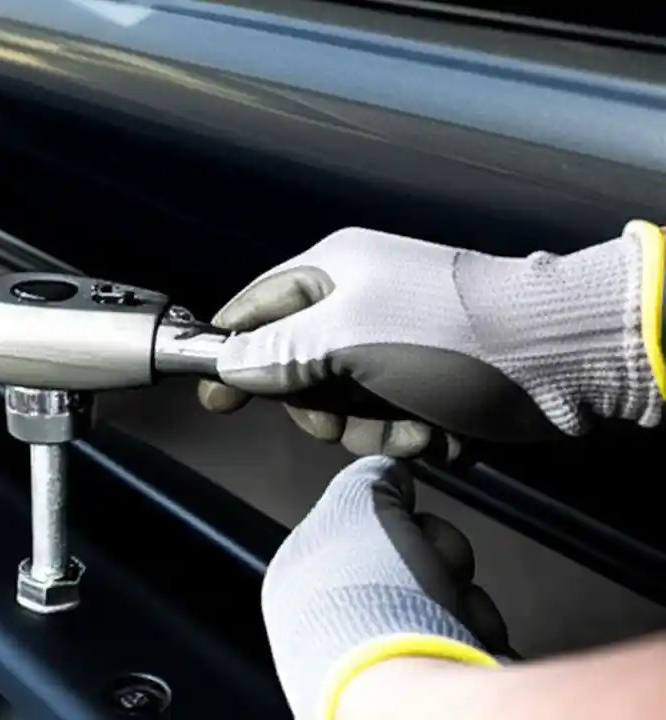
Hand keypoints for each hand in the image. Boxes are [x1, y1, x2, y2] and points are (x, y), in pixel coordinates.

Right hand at [198, 223, 663, 456]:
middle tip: (341, 422)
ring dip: (373, 431)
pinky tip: (442, 433)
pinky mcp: (430, 384)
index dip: (231, 355)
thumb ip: (279, 351)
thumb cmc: (450, 337)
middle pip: (296, 372)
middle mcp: (359, 305)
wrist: (565, 360)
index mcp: (333, 272)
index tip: (216, 402)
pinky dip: (410, 436)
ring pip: (343, 407)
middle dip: (320, 409)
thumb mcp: (350, 336)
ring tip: (416, 428)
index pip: (255, 310)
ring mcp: (395, 346)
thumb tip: (228, 364)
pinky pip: (389, 422)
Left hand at [262, 456, 512, 718]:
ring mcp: (379, 658)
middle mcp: (333, 622)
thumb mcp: (358, 502)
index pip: (357, 525)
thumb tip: (389, 473)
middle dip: (438, 555)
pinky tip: (471, 642)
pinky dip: (479, 630)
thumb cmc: (372, 595)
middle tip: (433, 569)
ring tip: (450, 614)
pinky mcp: (427, 682)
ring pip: (445, 594)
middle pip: (408, 558)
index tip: (404, 515)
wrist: (410, 690)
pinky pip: (468, 635)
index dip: (393, 514)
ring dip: (462, 594)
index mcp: (299, 582)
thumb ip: (370, 476)